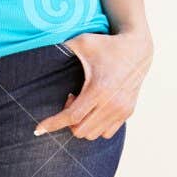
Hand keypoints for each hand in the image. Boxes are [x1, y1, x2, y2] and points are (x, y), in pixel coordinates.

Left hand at [34, 30, 152, 140]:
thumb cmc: (107, 45)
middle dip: (68, 120)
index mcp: (99, 89)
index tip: (38, 130)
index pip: (72, 116)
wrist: (138, 49)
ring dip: (82, 123)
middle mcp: (112, 103)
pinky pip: (106, 133)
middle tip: (71, 98)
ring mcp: (121, 110)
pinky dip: (95, 126)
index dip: (52, 124)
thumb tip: (38, 54)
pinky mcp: (128, 112)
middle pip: (80, 130)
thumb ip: (61, 48)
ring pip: (93, 135)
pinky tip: (94, 108)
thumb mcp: (83, 42)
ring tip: (83, 102)